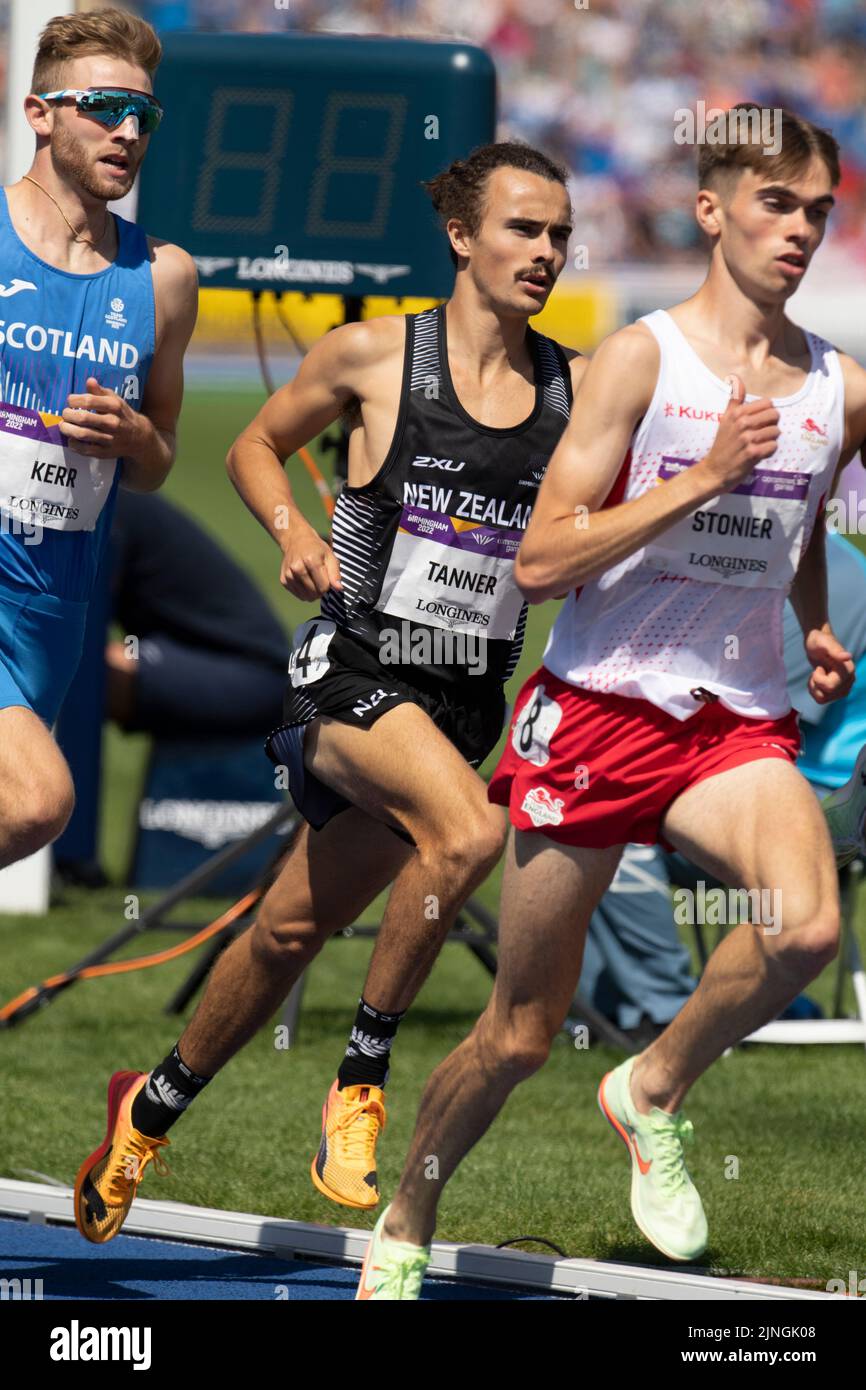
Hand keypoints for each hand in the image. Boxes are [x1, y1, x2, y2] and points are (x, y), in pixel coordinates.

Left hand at [59, 377, 144, 456]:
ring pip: (82, 434)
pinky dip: (74, 444)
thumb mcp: (115, 400)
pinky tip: (72, 439)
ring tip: (63, 425)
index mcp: (114, 407)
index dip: (74, 400)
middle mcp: (112, 422)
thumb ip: (100, 391)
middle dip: (68, 414)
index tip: (70, 401)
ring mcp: (109, 439)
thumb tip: (89, 381)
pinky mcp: (105, 452)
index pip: (88, 401)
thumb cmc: (122, 415)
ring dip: (67, 429)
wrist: (139, 437)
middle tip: (65, 413)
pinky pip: (85, 450)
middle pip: (83, 418)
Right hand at [279, 519, 342, 599]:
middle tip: (321, 580)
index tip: (328, 578)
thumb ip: (335, 573)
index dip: (329, 586)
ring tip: (314, 580)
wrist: (296, 540)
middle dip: (321, 590)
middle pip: (314, 593)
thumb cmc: (316, 549)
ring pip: (306, 597)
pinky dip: (304, 592)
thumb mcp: (330, 556)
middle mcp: (297, 568)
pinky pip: (299, 595)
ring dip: (313, 593)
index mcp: (311, 561)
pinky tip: (305, 581)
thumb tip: (339, 588)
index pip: (323, 587)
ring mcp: (289, 575)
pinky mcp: (283, 580)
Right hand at [699, 374, 779, 491]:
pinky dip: (769, 451)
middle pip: (775, 415)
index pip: (767, 403)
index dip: (767, 413)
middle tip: (762, 434)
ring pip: (776, 431)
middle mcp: (742, 424)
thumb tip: (735, 378)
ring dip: (771, 439)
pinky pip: (773, 446)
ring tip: (760, 444)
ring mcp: (747, 439)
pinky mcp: (752, 454)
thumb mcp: (725, 419)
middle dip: (772, 424)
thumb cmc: (722, 445)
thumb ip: (734, 400)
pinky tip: (760, 453)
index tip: (759, 422)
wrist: (714, 471)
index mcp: (737, 413)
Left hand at [805, 627, 854, 705]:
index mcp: (848, 670)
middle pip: (827, 693)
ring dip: (815, 687)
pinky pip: (821, 700)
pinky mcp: (836, 692)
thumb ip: (835, 651)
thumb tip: (847, 657)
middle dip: (816, 682)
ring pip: (823, 699)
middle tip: (817, 670)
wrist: (816, 644)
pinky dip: (814, 691)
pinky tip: (816, 681)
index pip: (830, 686)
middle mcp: (849, 680)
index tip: (819, 667)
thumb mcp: (823, 644)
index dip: (818, 678)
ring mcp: (843, 687)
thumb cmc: (819, 641)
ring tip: (816, 675)